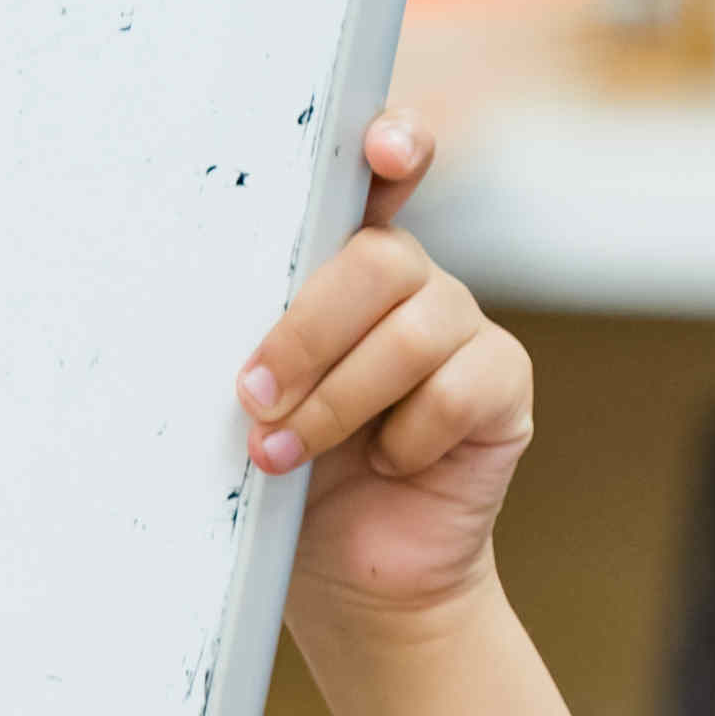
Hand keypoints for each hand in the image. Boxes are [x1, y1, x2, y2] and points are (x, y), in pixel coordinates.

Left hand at [243, 113, 532, 622]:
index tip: (381, 146)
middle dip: (306, 333)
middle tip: (253, 398)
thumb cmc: (290, 476)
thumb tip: (212, 326)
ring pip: (412, 332)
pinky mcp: (502, 385)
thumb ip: (252, 345)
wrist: (351, 570)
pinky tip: (384, 467)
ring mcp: (463, 330)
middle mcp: (411, 283)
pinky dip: (405, 439)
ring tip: (281, 455)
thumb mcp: (252, 404)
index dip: (393, 145)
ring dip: (336, 401)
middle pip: (379, 262)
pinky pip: (456, 390)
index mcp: (344, 266)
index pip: (377, 180)